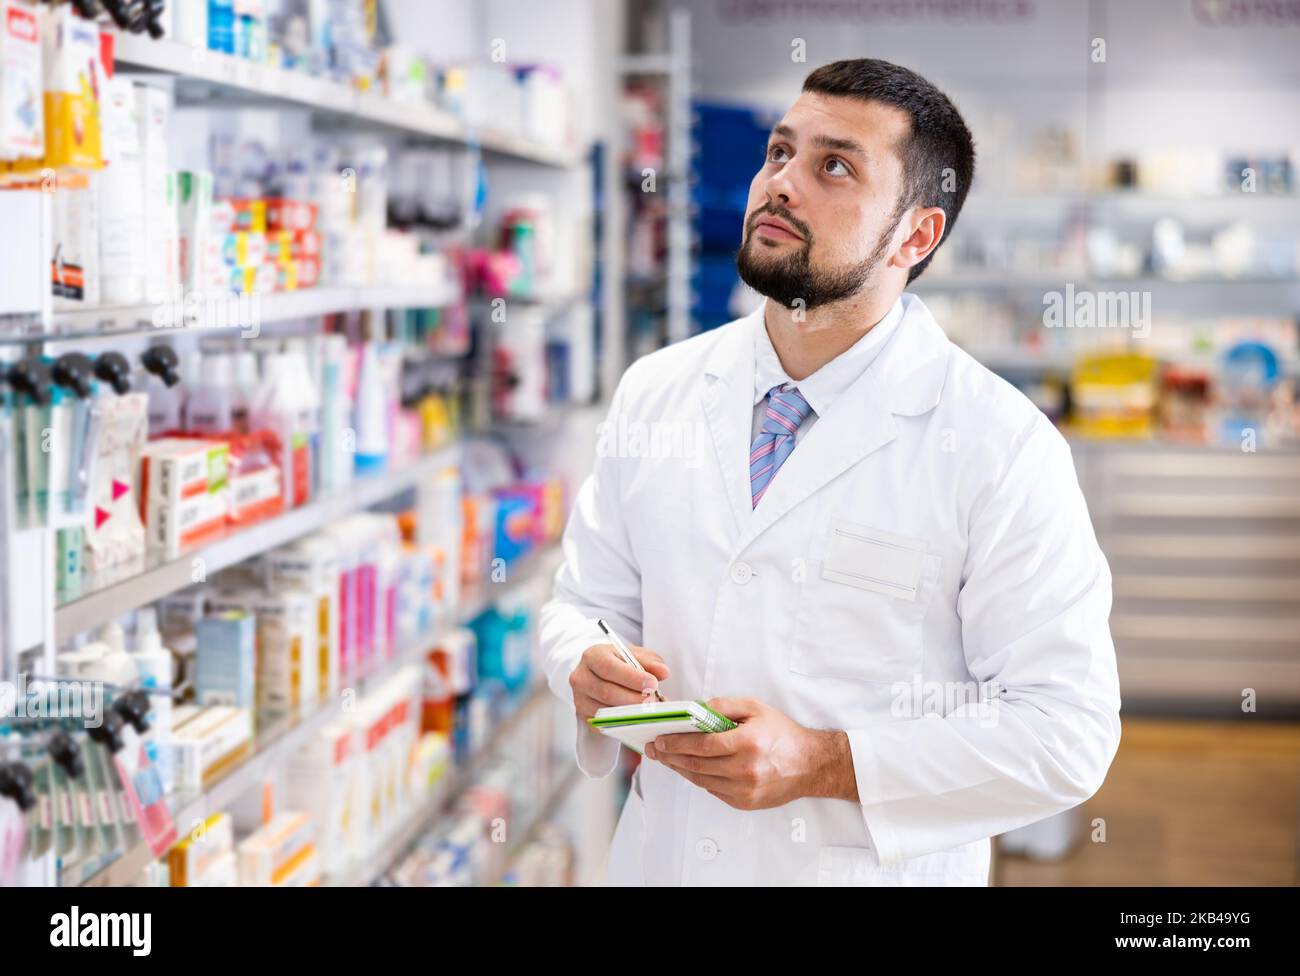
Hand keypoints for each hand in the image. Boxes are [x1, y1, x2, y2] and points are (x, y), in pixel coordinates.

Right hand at [569, 642, 669, 721]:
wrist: (601, 673)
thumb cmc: (619, 663)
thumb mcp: (635, 655)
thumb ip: (650, 662)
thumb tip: (663, 672)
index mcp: (593, 656)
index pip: (608, 667)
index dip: (631, 677)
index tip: (652, 684)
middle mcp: (582, 677)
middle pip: (607, 692)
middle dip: (634, 699)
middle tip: (653, 700)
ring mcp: (580, 699)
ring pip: (605, 711)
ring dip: (630, 713)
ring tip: (649, 710)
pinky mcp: (585, 717)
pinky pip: (604, 725)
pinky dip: (623, 723)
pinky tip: (637, 719)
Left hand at [644, 697, 855, 808]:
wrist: (809, 764)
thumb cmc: (782, 733)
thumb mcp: (755, 708)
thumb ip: (724, 705)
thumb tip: (695, 710)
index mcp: (748, 743)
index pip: (702, 745)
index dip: (677, 743)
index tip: (661, 739)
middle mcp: (745, 770)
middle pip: (696, 765)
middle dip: (671, 756)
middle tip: (655, 749)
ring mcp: (745, 790)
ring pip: (701, 780)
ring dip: (680, 769)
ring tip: (667, 758)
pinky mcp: (744, 802)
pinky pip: (713, 790)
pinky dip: (699, 778)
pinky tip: (689, 768)